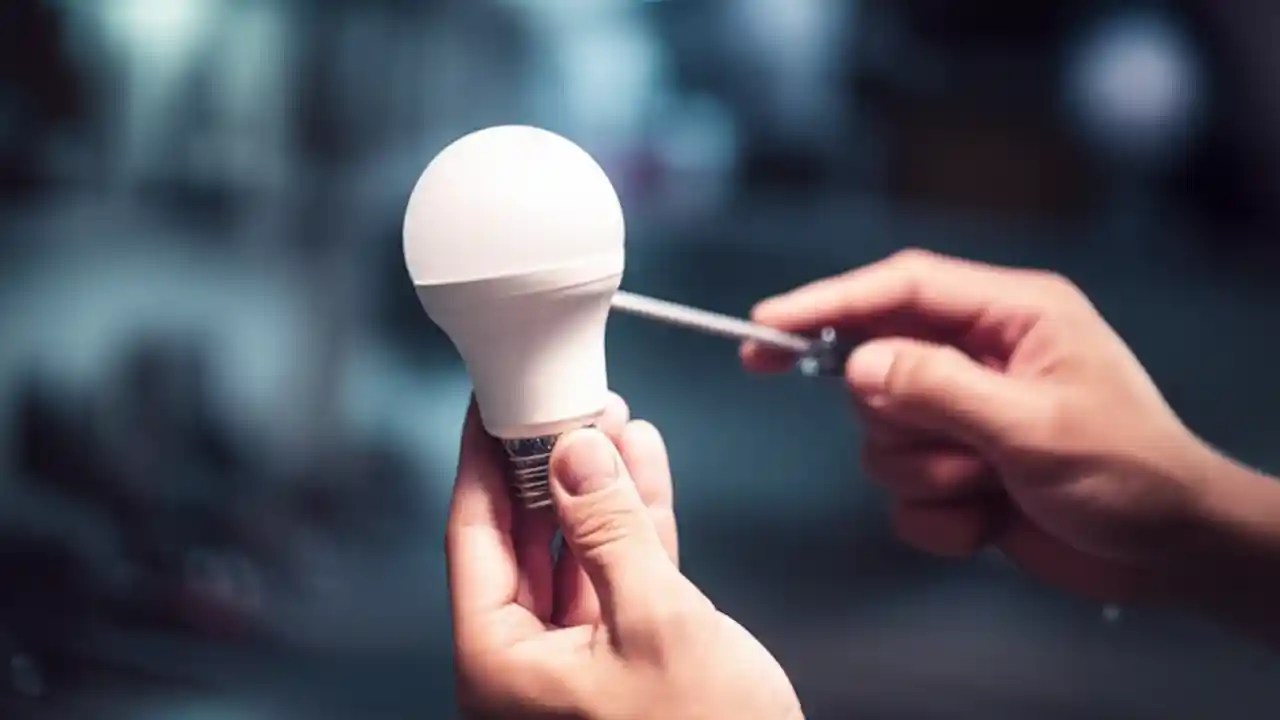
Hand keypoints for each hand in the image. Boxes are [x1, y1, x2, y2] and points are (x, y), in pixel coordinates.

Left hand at [447, 394, 801, 718]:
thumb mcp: (654, 625)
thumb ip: (610, 531)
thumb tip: (575, 455)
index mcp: (502, 664)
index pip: (474, 536)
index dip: (481, 460)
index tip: (487, 405)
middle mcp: (529, 663)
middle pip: (524, 536)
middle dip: (547, 463)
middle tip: (559, 398)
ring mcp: (579, 660)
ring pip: (575, 547)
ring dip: (596, 483)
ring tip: (608, 416)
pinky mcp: (629, 656)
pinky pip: (618, 571)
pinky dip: (633, 518)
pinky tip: (643, 466)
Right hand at [742, 249, 1264, 604]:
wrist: (1169, 553)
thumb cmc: (1127, 472)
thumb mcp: (1033, 425)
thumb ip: (939, 389)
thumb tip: (857, 364)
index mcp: (1009, 315)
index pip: (898, 288)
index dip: (826, 303)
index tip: (763, 327)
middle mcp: (979, 356)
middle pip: (877, 370)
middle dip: (909, 426)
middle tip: (965, 452)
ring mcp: (964, 415)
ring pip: (882, 440)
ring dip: (930, 478)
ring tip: (992, 488)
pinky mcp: (958, 471)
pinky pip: (902, 496)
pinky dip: (940, 518)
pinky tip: (992, 521)